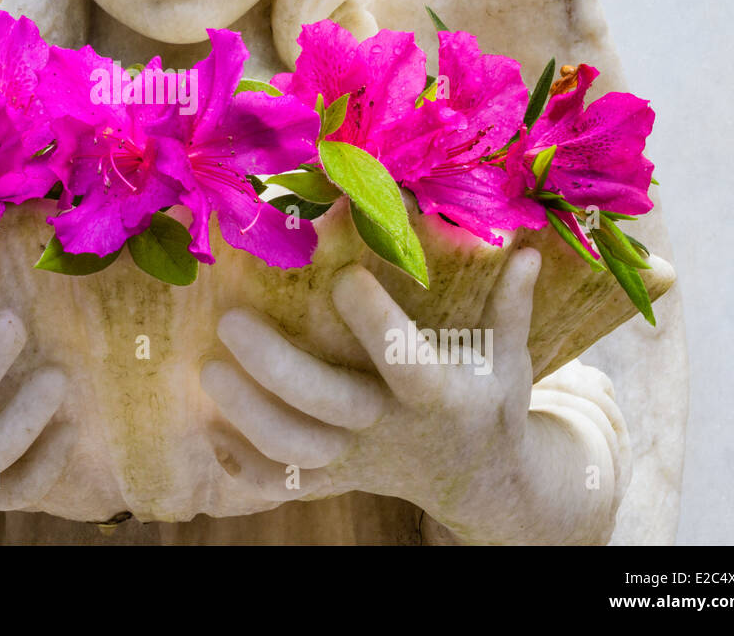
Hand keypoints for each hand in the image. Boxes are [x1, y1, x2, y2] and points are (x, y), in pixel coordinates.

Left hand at [200, 248, 626, 542]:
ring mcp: (358, 458)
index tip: (344, 275)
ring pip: (295, 450)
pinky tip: (208, 431)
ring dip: (247, 414)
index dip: (376, 323)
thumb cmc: (491, 402)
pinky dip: (243, 466)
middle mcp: (390, 428)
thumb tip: (526, 248)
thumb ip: (512, 305)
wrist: (482, 485)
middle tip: (230, 322)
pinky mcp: (336, 478)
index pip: (405, 362)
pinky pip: (283, 484)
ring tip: (207, 371)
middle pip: (327, 406)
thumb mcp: (511, 359)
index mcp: (438, 394)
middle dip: (276, 367)